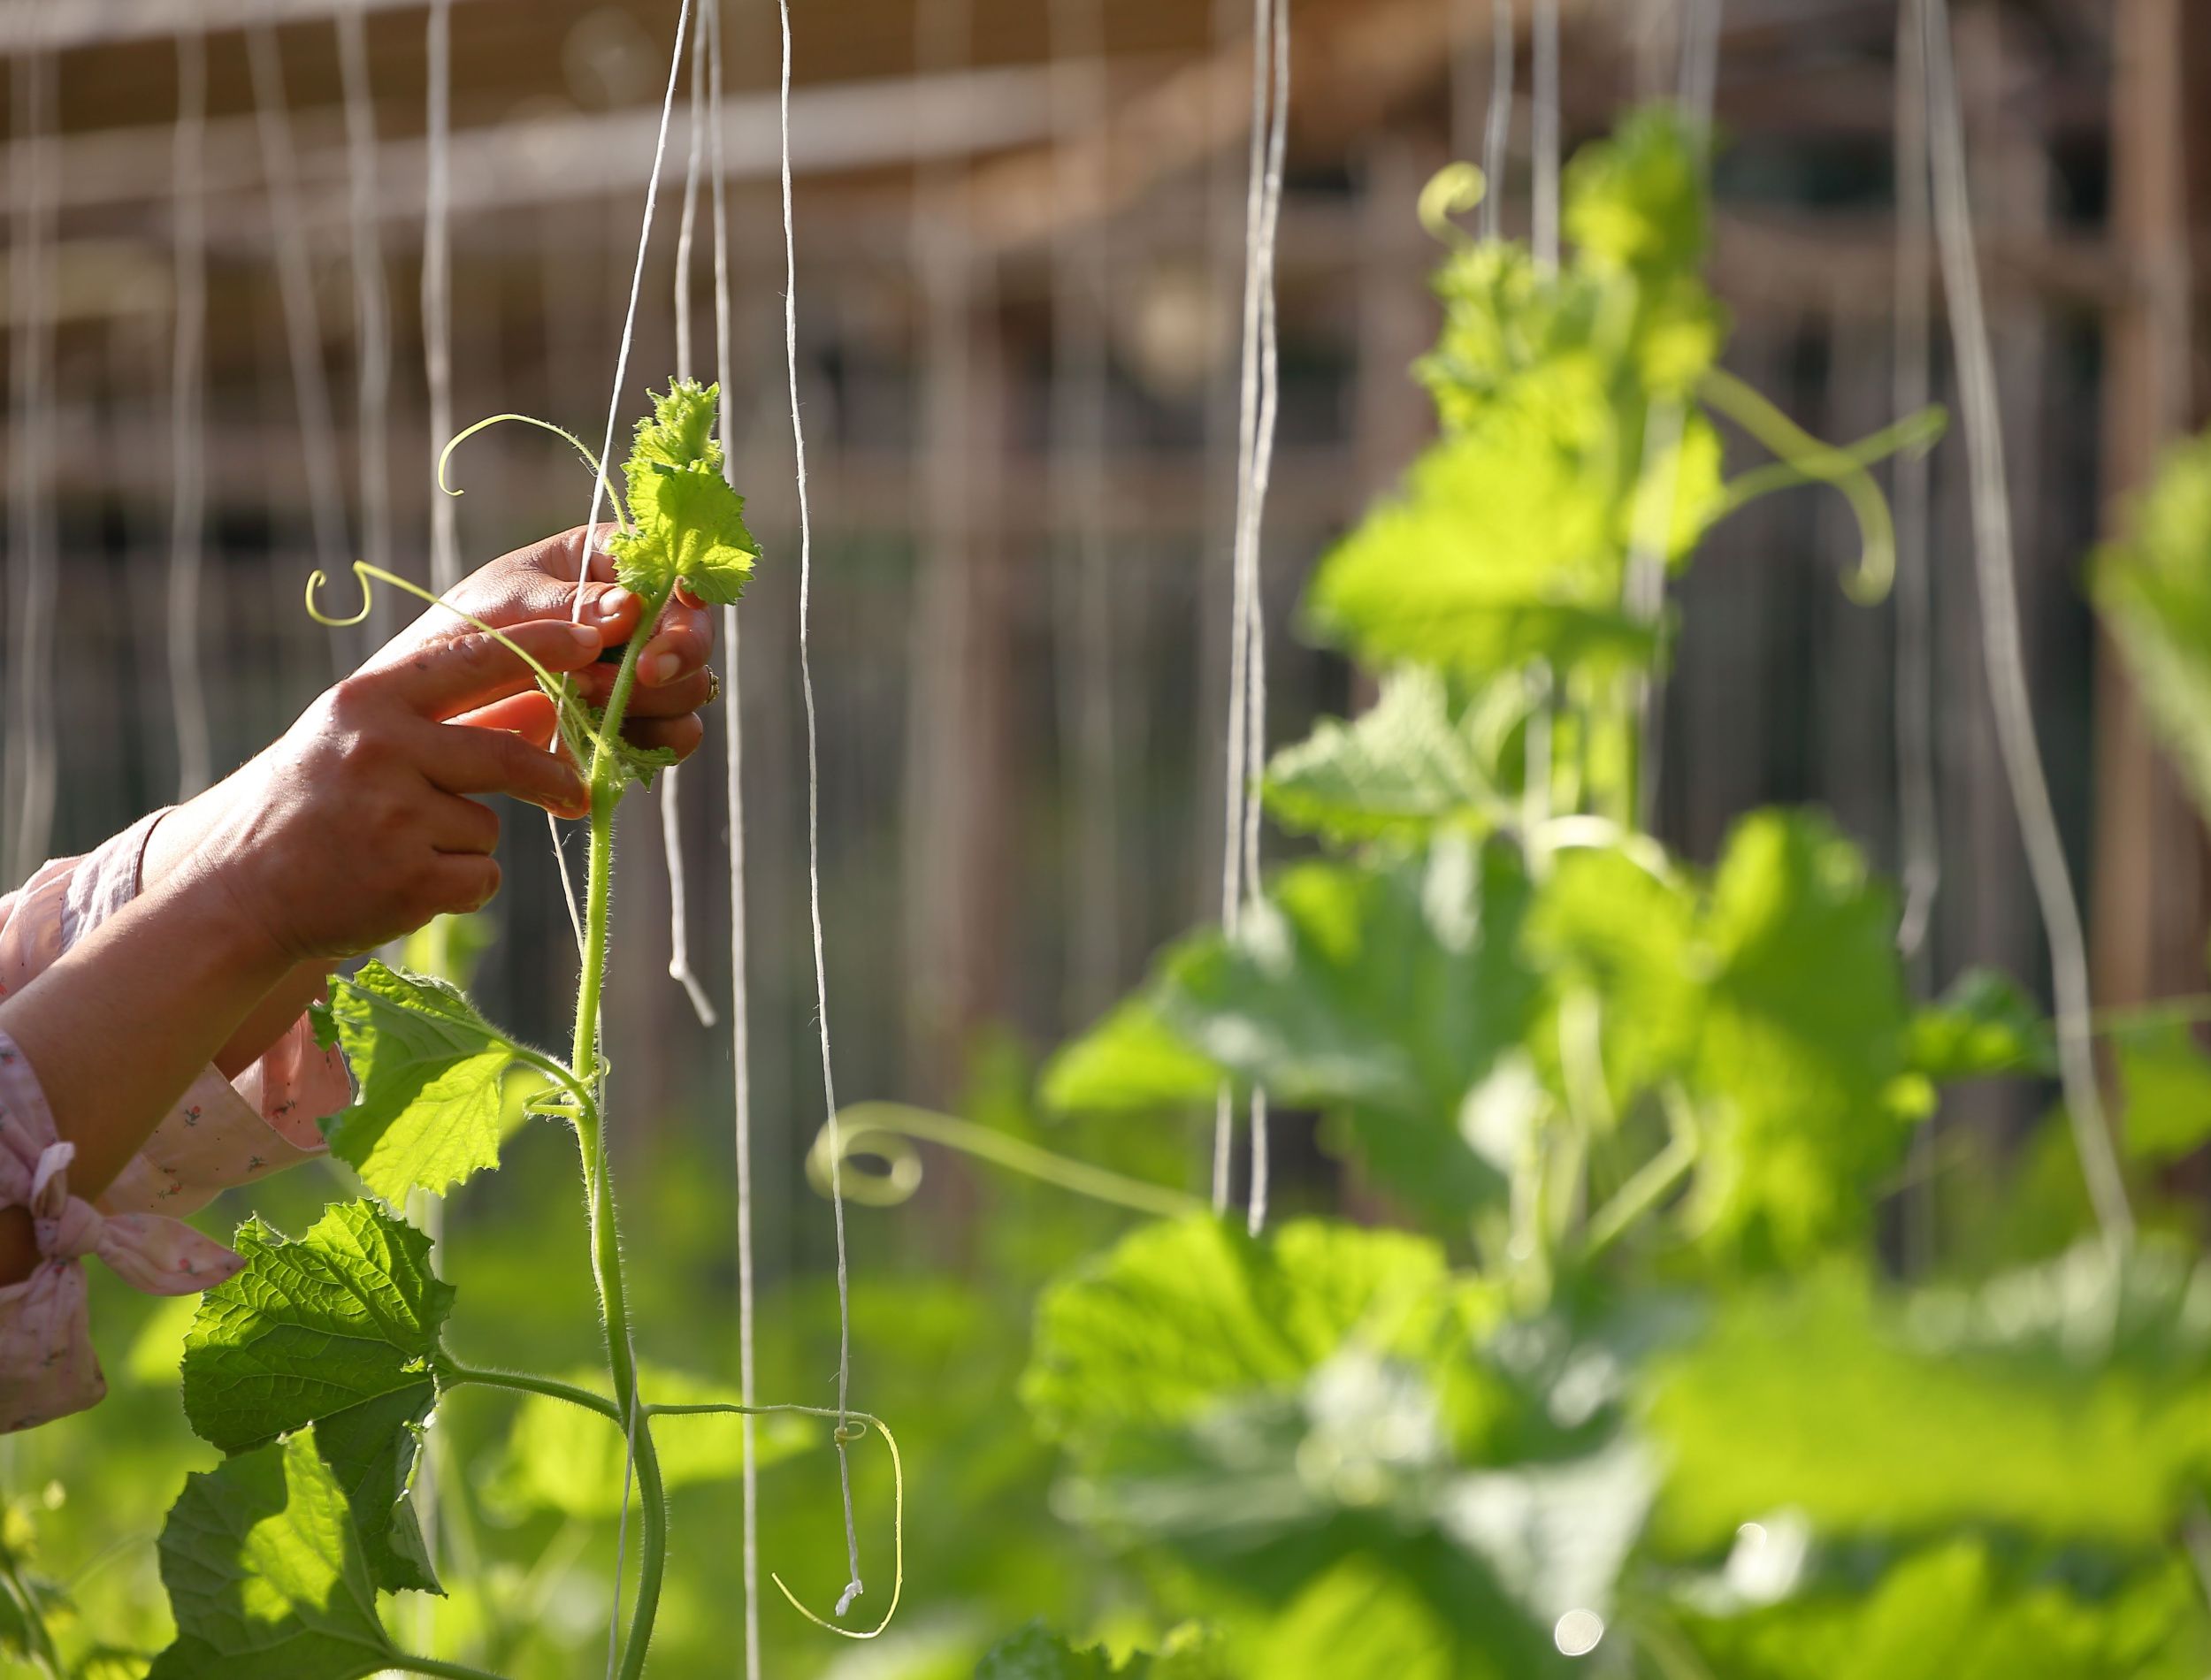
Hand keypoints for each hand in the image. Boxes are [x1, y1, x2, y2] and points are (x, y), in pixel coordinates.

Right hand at [185, 619, 604, 964]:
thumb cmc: (311, 805)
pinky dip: (458, 886)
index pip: (470, 660)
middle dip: (551, 779)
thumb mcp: (356, 739)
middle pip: (505, 756)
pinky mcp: (408, 880)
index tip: (589, 639)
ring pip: (488, 827)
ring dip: (463, 844)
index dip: (538, 646)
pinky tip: (402, 883)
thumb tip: (544, 701)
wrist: (237, 891)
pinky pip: (481, 877)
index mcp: (367, 703)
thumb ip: (441, 717)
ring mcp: (393, 817)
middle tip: (573, 791)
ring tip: (400, 849)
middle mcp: (380, 751)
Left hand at [378, 527, 717, 763]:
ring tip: (585, 698)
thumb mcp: (504, 603)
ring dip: (652, 700)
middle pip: (694, 631)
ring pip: (691, 688)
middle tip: (637, 674)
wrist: (432, 708)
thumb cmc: (463, 632)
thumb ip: (565, 604)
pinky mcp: (635, 725)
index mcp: (608, 564)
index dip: (690, 581)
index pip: (670, 565)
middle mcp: (637, 618)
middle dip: (673, 654)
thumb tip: (630, 608)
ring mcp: (640, 674)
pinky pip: (674, 737)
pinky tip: (610, 739)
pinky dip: (653, 742)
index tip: (685, 599)